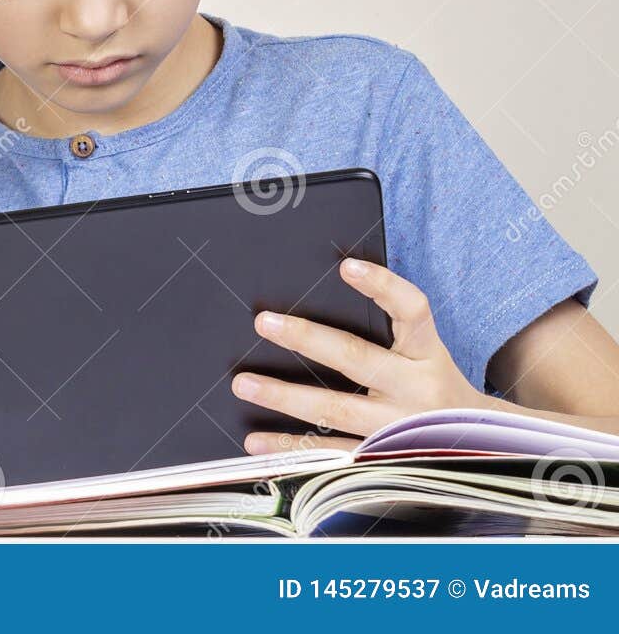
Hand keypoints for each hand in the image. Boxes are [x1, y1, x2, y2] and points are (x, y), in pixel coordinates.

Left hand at [231, 257, 487, 453]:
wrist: (484, 451)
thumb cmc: (438, 390)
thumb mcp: (427, 357)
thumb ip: (391, 334)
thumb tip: (329, 299)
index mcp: (428, 354)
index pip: (412, 311)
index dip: (382, 286)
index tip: (346, 267)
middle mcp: (416, 388)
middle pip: (356, 358)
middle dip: (306, 338)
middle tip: (263, 322)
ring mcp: (399, 428)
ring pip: (335, 409)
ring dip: (284, 396)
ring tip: (243, 384)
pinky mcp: (383, 459)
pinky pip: (331, 453)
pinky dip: (291, 449)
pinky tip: (256, 443)